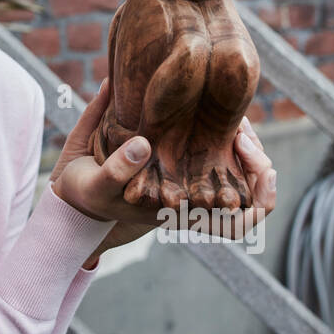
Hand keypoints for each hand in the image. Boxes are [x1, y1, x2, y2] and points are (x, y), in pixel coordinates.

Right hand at [49, 89, 277, 265]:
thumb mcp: (97, 185)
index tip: (253, 162)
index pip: (235, 221)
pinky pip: (219, 147)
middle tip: (240, 131)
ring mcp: (188, 178)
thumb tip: (144, 144)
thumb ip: (117, 169)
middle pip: (249, 188)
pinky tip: (219, 111)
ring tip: (233, 118)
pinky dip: (226, 129)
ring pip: (238, 165)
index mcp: (179, 211)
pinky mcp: (178, 156)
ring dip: (244, 139)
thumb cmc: (87, 195)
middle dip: (255, 157)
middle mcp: (191, 197)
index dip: (259, 197)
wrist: (73, 191)